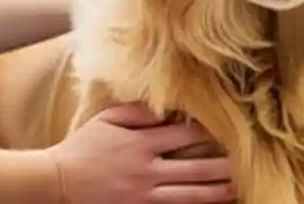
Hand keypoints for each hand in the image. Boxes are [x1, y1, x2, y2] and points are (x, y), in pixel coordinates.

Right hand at [48, 103, 235, 203]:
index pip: (183, 135)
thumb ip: (136, 113)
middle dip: (222, 166)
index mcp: (140, 144)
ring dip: (216, 191)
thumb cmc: (82, 148)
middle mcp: (147, 171)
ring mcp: (145, 195)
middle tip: (244, 163)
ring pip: (191, 195)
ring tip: (236, 188)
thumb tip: (165, 108)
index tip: (223, 129)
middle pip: (196, 168)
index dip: (205, 132)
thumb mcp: (106, 121)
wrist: (58, 183)